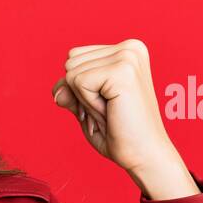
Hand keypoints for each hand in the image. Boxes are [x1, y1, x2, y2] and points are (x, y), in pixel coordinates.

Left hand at [50, 39, 178, 173]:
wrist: (145, 155)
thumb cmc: (119, 133)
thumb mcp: (86, 107)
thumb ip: (69, 91)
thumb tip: (57, 90)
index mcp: (127, 49)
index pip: (75, 56)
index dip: (80, 88)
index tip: (106, 103)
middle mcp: (130, 47)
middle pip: (71, 62)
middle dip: (81, 94)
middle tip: (109, 111)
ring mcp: (128, 56)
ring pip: (72, 73)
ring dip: (85, 101)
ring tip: (111, 112)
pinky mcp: (123, 70)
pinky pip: (78, 82)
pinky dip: (88, 104)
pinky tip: (111, 112)